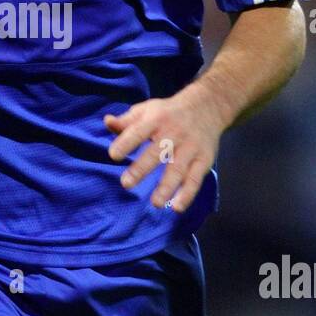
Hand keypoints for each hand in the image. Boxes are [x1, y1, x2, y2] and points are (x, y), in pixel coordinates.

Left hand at [104, 81, 226, 211]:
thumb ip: (126, 121)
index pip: (139, 131)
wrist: (207, 107)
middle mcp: (174, 133)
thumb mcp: (147, 110)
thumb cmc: (167, 113)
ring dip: (167, 187)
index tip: (114, 155)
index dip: (126, 142)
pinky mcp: (204, 160)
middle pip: (158, 152)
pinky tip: (177, 208)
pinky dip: (187, 194)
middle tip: (126, 184)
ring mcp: (190, 148)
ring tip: (156, 204)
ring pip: (178, 168)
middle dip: (142, 168)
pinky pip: (196, 179)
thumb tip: (107, 122)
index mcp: (156, 119)